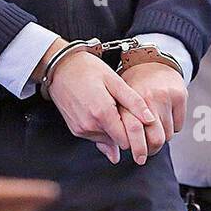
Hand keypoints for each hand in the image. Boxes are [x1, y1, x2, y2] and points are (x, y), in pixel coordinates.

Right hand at [45, 50, 156, 165]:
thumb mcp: (115, 80)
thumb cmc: (87, 69)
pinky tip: (99, 110)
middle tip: (121, 108)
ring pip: (107, 141)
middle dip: (124, 130)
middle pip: (118, 142)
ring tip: (108, 106)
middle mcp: (90, 126)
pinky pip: (95, 137)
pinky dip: (101, 128)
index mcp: (102, 113)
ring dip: (112, 129)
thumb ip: (134, 102)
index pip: (127, 141)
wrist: (60, 67)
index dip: (135, 133)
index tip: (136, 120)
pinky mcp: (75, 130)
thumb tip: (150, 121)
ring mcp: (81, 129)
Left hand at [121, 60, 186, 152]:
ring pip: (167, 135)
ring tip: (153, 131)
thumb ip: (118, 124)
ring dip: (161, 138)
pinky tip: (164, 119)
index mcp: (129, 100)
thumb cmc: (131, 87)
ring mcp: (165, 97)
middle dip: (151, 150)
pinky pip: (178, 126)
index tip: (138, 157)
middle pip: (155, 139)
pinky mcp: (180, 96)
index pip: (134, 131)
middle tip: (146, 152)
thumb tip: (116, 154)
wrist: (151, 61)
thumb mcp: (119, 101)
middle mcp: (148, 98)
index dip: (137, 148)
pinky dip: (171, 128)